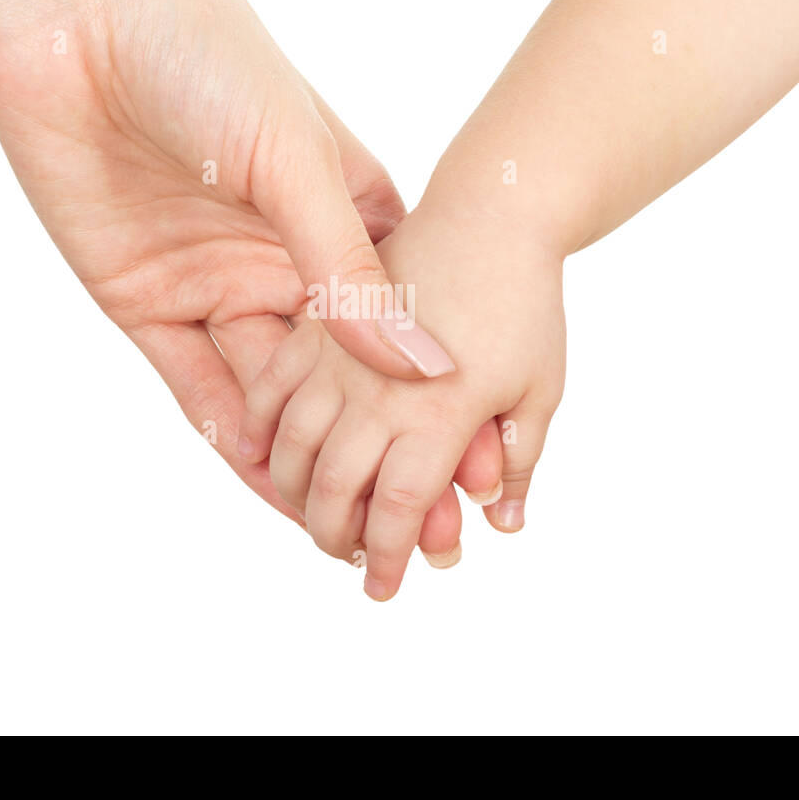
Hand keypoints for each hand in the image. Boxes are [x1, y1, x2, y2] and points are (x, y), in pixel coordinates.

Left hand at [0, 0, 497, 552]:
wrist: (71, 16)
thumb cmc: (202, 53)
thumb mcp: (293, 158)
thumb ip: (349, 269)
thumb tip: (423, 368)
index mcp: (340, 212)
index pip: (397, 317)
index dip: (431, 389)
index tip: (471, 456)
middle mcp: (283, 256)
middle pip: (339, 372)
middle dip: (376, 445)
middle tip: (418, 521)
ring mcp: (216, 282)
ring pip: (271, 393)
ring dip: (305, 457)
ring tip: (344, 525)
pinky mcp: (147, 301)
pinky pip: (195, 384)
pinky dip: (228, 435)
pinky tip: (269, 481)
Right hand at [239, 198, 566, 598]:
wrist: (492, 212)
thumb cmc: (524, 303)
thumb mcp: (538, 387)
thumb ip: (515, 459)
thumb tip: (503, 523)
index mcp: (436, 414)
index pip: (398, 512)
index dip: (388, 557)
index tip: (385, 587)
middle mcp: (376, 390)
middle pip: (336, 488)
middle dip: (335, 536)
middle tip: (345, 556)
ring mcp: (340, 353)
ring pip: (293, 444)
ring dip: (295, 491)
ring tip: (310, 513)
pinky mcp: (317, 321)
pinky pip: (270, 383)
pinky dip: (260, 422)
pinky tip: (260, 449)